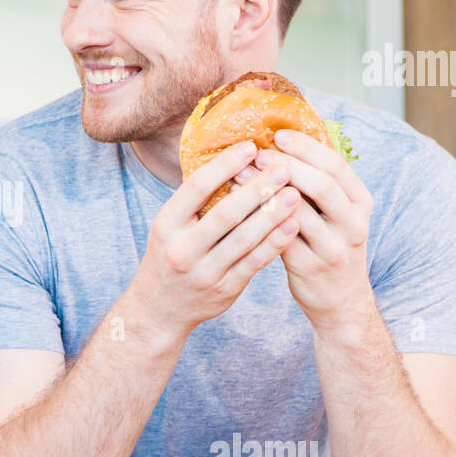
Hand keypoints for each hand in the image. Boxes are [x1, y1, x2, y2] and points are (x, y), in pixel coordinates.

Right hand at [136, 138, 301, 336]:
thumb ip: (194, 202)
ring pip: (244, 239)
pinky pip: (254, 262)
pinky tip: (292, 225)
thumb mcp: (170, 227)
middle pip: (225, 213)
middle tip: (283, 168)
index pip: (197, 188)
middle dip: (257, 189)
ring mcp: (204, 272)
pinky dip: (275, 243)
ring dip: (272, 214)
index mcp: (166, 224)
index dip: (225, 165)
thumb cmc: (170, 256)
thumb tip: (231, 161)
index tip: (250, 147)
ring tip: (295, 193)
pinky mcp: (224, 290)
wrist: (160, 309)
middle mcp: (182, 249)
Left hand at [231, 129, 373, 329]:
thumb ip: (318, 187)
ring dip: (267, 190)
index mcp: (361, 203)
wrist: (342, 303)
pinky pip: (280, 238)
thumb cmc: (329, 247)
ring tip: (241, 175)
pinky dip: (259, 219)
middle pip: (322, 185)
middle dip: (287, 165)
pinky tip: (239, 207)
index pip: (337, 166)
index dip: (307, 148)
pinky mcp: (310, 267)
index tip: (279, 134)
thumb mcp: (338, 216)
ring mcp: (333, 247)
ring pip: (298, 212)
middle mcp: (353, 224)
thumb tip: (282, 147)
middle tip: (257, 153)